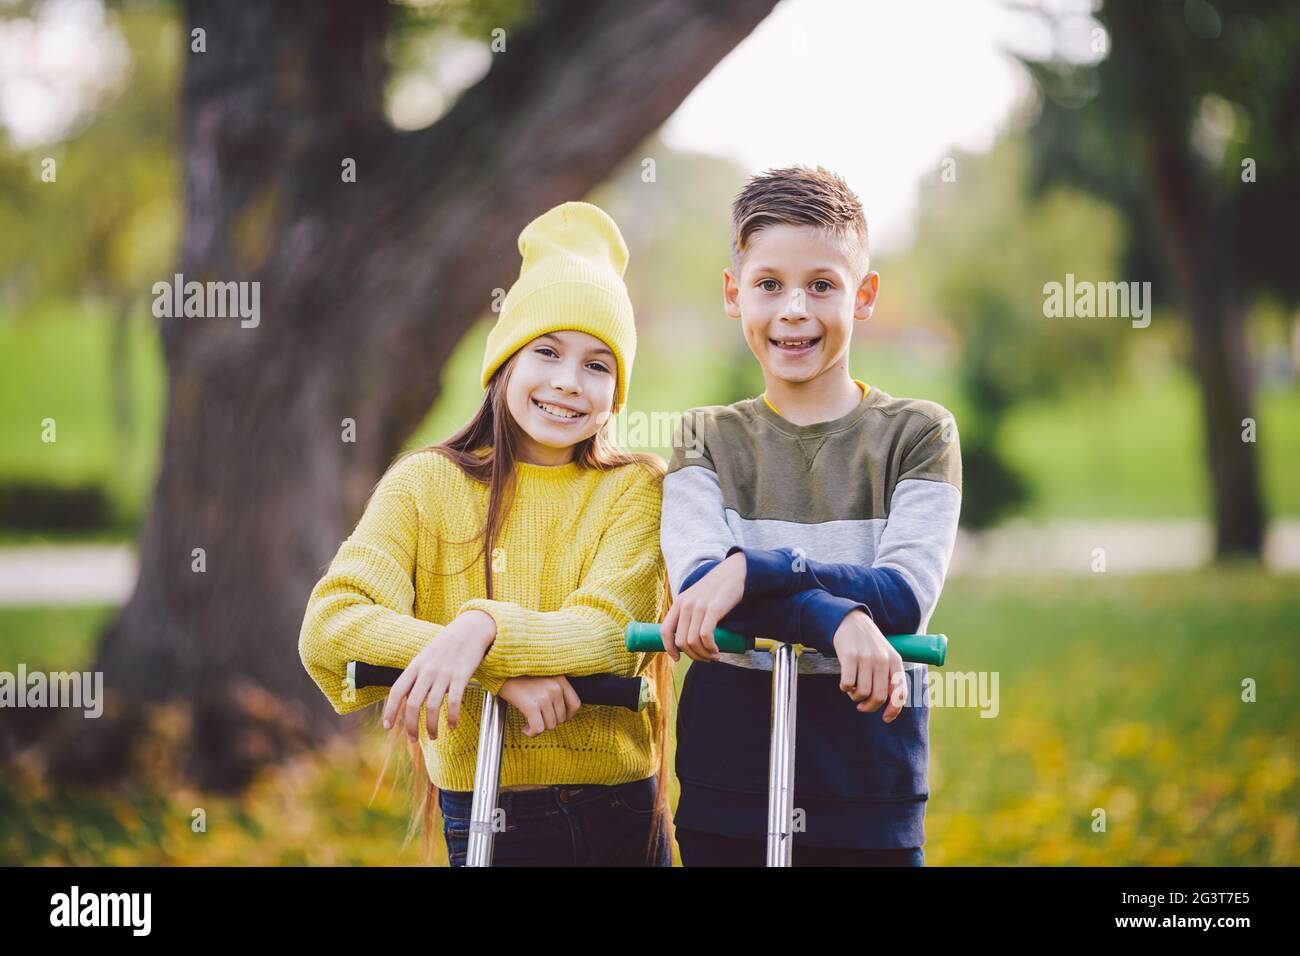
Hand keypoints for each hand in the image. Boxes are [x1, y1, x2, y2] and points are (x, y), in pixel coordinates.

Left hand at [382, 609, 496, 740]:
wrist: (471, 628)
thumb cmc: (448, 645)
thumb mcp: (426, 656)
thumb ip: (416, 675)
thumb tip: (405, 697)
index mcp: (416, 665)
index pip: (397, 690)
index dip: (390, 710)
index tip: (387, 726)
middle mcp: (427, 670)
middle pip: (413, 704)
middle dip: (410, 726)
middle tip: (413, 739)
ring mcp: (444, 673)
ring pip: (432, 706)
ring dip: (431, 726)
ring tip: (433, 736)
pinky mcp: (461, 675)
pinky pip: (454, 701)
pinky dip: (452, 717)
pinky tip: (453, 725)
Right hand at [497, 676, 582, 737]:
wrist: (500, 668)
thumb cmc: (519, 674)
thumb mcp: (544, 675)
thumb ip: (555, 688)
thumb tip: (561, 713)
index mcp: (561, 679)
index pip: (575, 704)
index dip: (567, 716)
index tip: (556, 717)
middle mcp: (555, 688)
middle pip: (561, 718)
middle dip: (548, 721)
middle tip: (536, 717)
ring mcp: (544, 697)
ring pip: (550, 725)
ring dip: (539, 727)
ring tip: (529, 721)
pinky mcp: (531, 705)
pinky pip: (538, 728)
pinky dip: (532, 733)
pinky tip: (525, 728)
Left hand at [659, 552, 745, 662]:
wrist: (734, 572)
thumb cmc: (717, 589)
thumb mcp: (697, 598)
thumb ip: (690, 613)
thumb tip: (688, 639)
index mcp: (679, 603)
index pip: (665, 631)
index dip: (669, 648)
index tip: (677, 658)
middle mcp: (685, 605)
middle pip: (680, 641)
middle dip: (693, 655)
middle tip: (706, 658)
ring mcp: (698, 606)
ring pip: (693, 642)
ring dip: (703, 654)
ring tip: (714, 656)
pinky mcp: (713, 609)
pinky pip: (705, 636)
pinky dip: (710, 648)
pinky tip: (716, 650)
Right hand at [833, 609, 906, 722]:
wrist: (851, 620)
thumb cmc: (869, 644)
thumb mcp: (885, 656)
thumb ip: (889, 677)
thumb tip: (891, 706)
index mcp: (895, 661)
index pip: (900, 693)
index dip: (894, 710)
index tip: (885, 718)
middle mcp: (883, 660)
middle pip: (878, 697)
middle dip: (869, 707)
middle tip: (861, 706)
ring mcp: (866, 658)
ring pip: (862, 693)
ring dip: (855, 697)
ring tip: (852, 691)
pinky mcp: (849, 657)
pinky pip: (848, 684)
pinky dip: (845, 688)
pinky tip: (844, 684)